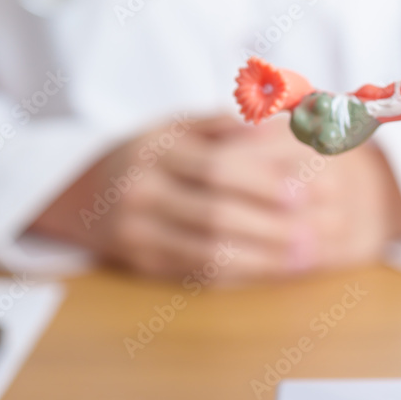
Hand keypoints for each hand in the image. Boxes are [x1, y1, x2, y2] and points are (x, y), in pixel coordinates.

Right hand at [30, 113, 400, 283]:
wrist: (82, 193)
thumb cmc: (153, 154)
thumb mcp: (180, 126)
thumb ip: (229, 125)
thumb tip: (283, 123)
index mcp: (156, 149)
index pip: (216, 168)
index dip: (264, 181)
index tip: (306, 191)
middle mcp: (141, 192)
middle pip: (214, 215)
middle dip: (272, 226)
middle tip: (318, 232)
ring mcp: (137, 234)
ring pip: (207, 254)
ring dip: (265, 259)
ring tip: (309, 257)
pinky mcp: (142, 266)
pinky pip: (198, 276)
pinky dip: (243, 275)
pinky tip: (278, 272)